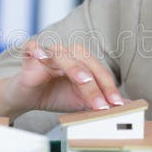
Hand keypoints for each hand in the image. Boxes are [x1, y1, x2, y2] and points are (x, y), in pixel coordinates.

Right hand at [3, 39, 124, 113]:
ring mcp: (49, 52)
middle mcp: (68, 53)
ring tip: (84, 81)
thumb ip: (98, 101)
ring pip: (64, 56)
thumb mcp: (79, 101)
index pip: (99, 71)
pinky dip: (36, 49)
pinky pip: (32, 46)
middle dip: (96, 84)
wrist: (27, 97)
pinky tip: (41, 56)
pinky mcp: (30, 55)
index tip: (116, 104)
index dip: (109, 87)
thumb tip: (124, 105)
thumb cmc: (54, 94)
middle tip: (103, 103)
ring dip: (75, 68)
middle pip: (85, 62)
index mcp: (83, 61)